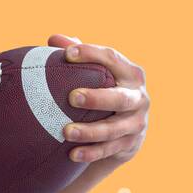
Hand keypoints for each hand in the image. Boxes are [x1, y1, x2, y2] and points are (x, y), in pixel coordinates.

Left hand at [48, 33, 148, 167]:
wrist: (126, 128)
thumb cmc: (103, 88)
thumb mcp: (95, 72)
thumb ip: (77, 53)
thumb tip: (53, 39)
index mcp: (130, 73)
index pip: (113, 59)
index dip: (92, 54)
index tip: (68, 54)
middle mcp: (138, 97)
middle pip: (120, 98)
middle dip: (97, 98)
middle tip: (72, 97)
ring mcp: (136, 123)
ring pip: (114, 129)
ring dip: (90, 131)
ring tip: (65, 131)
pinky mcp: (129, 144)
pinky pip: (109, 150)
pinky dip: (91, 153)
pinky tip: (72, 154)